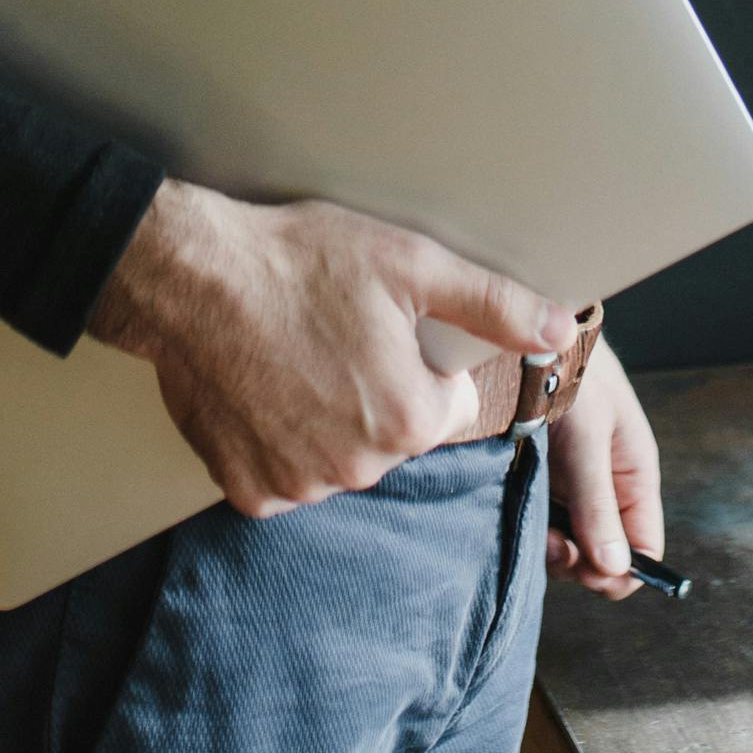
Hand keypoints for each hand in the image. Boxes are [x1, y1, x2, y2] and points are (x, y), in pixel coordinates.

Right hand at [88, 179, 574, 518]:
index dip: (423, 362)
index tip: (387, 327)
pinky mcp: (249, 492)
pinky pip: (287, 475)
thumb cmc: (300, 261)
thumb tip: (562, 330)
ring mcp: (299, 486)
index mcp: (410, 420)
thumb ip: (494, 304)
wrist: (190, 277)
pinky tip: (266, 388)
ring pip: (342, 458)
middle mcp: (359, 469)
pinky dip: (281, 440)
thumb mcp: (411, 263)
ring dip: (330, 420)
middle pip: (396, 435)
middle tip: (338, 335)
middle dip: (378, 392)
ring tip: (297, 356)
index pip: (449, 406)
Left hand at [545, 340, 660, 599]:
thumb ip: (599, 503)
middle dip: (580, 559)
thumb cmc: (569, 371)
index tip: (588, 569)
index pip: (644, 548)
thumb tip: (618, 569)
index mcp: (634, 473)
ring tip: (532, 512)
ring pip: (570, 543)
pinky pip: (540, 519)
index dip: (621, 571)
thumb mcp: (587, 437)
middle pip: (604, 554)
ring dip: (550, 543)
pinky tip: (515, 499)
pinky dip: (529, 521)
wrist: (522, 329)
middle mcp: (606, 484)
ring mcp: (572, 482)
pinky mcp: (539, 475)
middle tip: (553, 543)